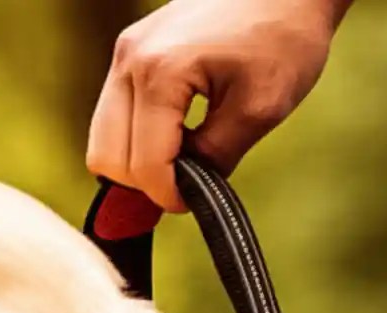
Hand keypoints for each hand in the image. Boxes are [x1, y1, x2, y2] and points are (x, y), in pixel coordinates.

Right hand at [86, 0, 349, 210]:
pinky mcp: (129, 51)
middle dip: (144, 184)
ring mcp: (125, 52)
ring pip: (103, 138)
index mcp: (161, 72)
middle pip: (106, 157)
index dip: (168, 196)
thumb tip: (184, 191)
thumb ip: (216, 157)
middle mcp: (130, 60)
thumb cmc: (283, 36)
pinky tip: (177, 134)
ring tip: (185, 158)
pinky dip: (137, 137)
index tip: (196, 202)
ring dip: (137, 161)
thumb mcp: (261, 108)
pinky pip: (113, 114)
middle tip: (189, 184)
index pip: (144, 164)